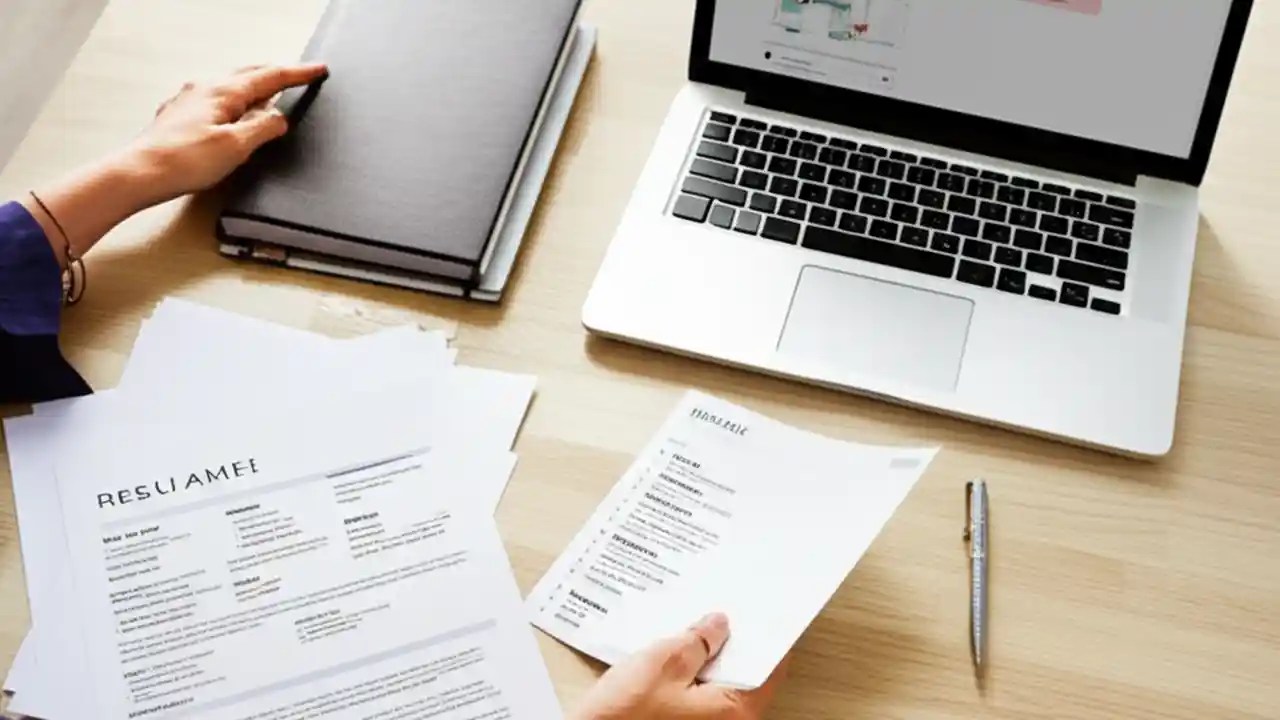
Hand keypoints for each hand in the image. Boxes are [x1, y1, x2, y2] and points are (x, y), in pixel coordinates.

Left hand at [127, 63, 328, 203]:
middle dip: (276, 74)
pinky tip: (235, 114)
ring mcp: (190, 100)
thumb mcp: (236, 146)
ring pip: (231, 85)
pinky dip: (236, 101)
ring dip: (255, 86)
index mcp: (223, 92)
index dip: (297, 74)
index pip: (270, 77)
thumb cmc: (182, 161)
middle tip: (297, 75)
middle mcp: (205, 89)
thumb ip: (262, 128)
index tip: (318, 70)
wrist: (139, 174)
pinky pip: (217, 99)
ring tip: (271, 94)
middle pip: (249, 74)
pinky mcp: (181, 116)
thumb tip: (278, 118)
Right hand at [572, 613, 786, 719]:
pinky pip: (703, 698)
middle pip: (746, 675)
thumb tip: (719, 624)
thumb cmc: (624, 717)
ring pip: (722, 686)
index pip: (768, 666)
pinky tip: (679, 656)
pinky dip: (696, 676)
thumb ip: (697, 641)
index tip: (760, 609)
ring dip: (711, 659)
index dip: (763, 634)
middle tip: (723, 609)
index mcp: (735, 711)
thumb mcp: (661, 664)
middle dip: (733, 642)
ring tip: (697, 628)